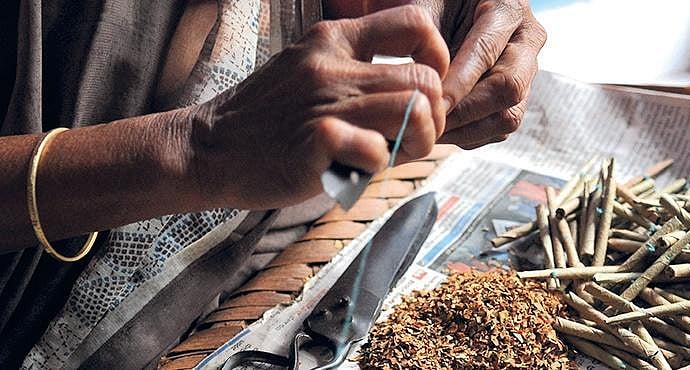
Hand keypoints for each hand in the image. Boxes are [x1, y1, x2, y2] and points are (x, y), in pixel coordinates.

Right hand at [188, 6, 448, 209]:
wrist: (206, 149)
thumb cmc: (265, 119)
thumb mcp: (308, 73)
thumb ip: (359, 75)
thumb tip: (418, 99)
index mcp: (334, 39)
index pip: (416, 23)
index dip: (436, 60)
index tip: (423, 92)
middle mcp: (332, 64)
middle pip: (427, 78)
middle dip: (433, 117)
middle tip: (410, 140)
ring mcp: (323, 101)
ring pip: (414, 109)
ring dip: (416, 141)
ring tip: (389, 155)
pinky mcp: (314, 142)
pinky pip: (376, 148)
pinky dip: (377, 165)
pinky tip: (356, 169)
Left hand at [368, 0, 545, 148]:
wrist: (452, 8)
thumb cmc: (436, 1)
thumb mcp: (428, 3)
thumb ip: (425, 35)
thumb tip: (424, 83)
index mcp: (508, 7)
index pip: (488, 52)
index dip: (459, 83)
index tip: (433, 103)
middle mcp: (526, 41)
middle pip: (509, 88)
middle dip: (466, 111)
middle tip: (429, 121)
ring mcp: (524, 72)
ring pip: (508, 116)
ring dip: (467, 129)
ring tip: (431, 129)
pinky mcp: (514, 97)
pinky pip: (498, 128)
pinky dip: (469, 135)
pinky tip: (441, 128)